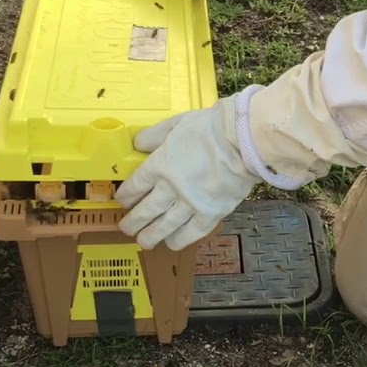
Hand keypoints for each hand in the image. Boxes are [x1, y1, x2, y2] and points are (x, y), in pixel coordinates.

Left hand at [116, 97, 260, 250]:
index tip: (123, 201)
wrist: (242, 140)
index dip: (126, 197)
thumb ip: (154, 135)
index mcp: (160, 165)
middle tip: (126, 228)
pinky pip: (190, 233)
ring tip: (143, 241)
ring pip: (163, 227)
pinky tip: (171, 242)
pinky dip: (178, 240)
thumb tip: (137, 144)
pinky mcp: (210, 214)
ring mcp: (191, 204)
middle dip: (132, 222)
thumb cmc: (211, 128)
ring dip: (150, 236)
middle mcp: (171, 188)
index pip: (135, 187)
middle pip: (145, 211)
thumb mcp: (176, 123)